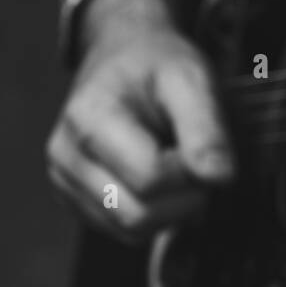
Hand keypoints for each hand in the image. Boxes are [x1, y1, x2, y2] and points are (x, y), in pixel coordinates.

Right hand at [45, 0, 234, 241]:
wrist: (124, 54)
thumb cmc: (158, 64)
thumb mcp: (192, 78)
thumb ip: (207, 128)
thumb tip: (220, 179)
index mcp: (88, 119)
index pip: (151, 178)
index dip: (191, 172)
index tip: (206, 147)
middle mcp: (65, 157)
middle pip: (138, 215)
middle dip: (184, 198)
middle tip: (199, 163)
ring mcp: (65, 182)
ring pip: (132, 231)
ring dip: (172, 209)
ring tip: (179, 165)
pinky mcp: (76, 201)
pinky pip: (126, 232)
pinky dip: (156, 214)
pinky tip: (162, 179)